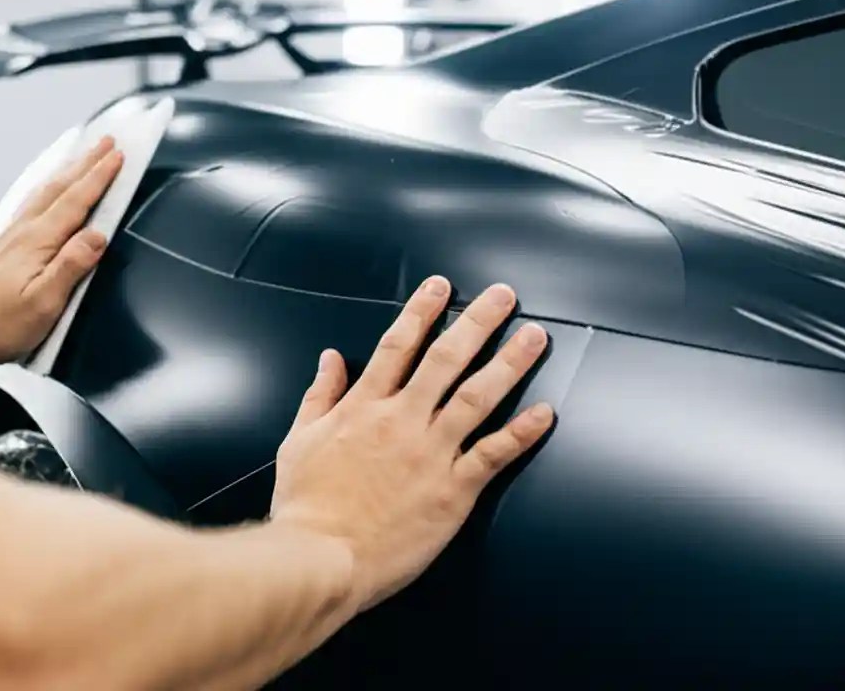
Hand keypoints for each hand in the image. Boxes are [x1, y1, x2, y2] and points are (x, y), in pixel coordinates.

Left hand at [0, 136, 123, 366]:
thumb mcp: (44, 303)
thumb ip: (72, 266)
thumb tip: (97, 236)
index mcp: (37, 242)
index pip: (76, 201)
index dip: (100, 177)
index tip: (118, 156)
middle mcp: (23, 231)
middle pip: (60, 187)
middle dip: (87, 162)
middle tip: (107, 140)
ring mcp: (12, 236)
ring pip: (45, 191)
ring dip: (69, 170)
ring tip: (85, 155)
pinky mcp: (6, 245)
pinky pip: (33, 203)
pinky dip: (49, 186)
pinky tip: (50, 188)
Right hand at [270, 276, 553, 612]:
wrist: (320, 557)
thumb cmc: (306, 506)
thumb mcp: (298, 441)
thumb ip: (319, 396)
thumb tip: (330, 359)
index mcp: (364, 407)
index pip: (398, 346)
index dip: (421, 312)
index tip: (442, 287)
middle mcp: (401, 421)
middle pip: (445, 359)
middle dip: (477, 322)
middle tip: (503, 296)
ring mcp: (430, 453)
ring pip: (476, 396)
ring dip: (509, 363)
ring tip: (534, 338)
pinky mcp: (452, 490)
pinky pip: (493, 454)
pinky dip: (521, 432)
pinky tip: (545, 413)